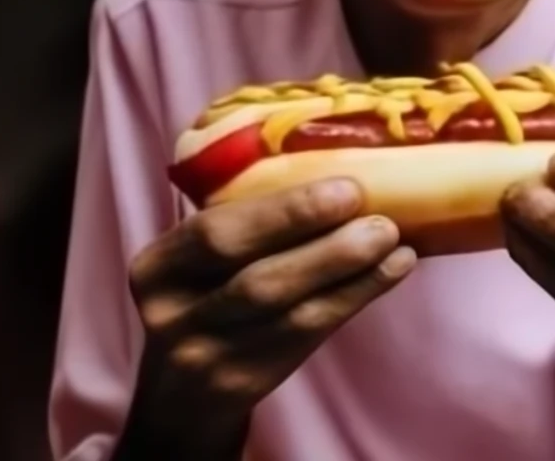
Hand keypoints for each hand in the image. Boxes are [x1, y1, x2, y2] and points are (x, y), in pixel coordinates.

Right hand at [118, 179, 415, 460]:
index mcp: (157, 265)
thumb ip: (243, 217)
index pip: (216, 233)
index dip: (285, 212)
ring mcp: (204, 358)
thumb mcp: (198, 259)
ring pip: (290, 316)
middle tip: (383, 221)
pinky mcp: (241, 386)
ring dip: (353, 276)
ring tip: (396, 244)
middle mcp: (171, 315)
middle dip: (327, 247)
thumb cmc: (206, 294)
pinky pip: (306, 340)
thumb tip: (334, 159)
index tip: (347, 189)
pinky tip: (390, 272)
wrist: (178, 393)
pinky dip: (354, 300)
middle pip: (257, 280)